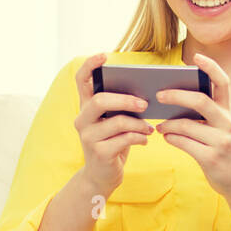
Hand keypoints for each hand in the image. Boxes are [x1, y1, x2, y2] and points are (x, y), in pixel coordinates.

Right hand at [74, 53, 154, 196]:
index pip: (81, 80)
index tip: (104, 55)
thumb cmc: (114, 142)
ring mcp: (88, 136)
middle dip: (125, 100)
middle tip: (144, 104)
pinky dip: (140, 138)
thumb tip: (146, 93)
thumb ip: (122, 107)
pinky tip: (146, 139)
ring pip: (117, 122)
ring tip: (149, 127)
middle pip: (100, 100)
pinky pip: (125, 140)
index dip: (90, 66)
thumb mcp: (116, 122)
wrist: (103, 175)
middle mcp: (82, 119)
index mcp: (86, 107)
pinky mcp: (99, 152)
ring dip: (139, 124)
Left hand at [153, 52, 230, 197]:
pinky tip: (166, 137)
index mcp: (229, 112)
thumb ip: (203, 116)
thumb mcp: (220, 130)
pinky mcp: (211, 158)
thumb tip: (173, 102)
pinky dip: (171, 138)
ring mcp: (221, 141)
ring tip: (159, 125)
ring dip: (167, 124)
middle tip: (159, 95)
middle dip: (176, 96)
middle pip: (200, 101)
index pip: (223, 83)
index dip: (211, 68)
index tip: (196, 57)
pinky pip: (183, 143)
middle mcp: (227, 123)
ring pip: (186, 125)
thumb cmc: (223, 151)